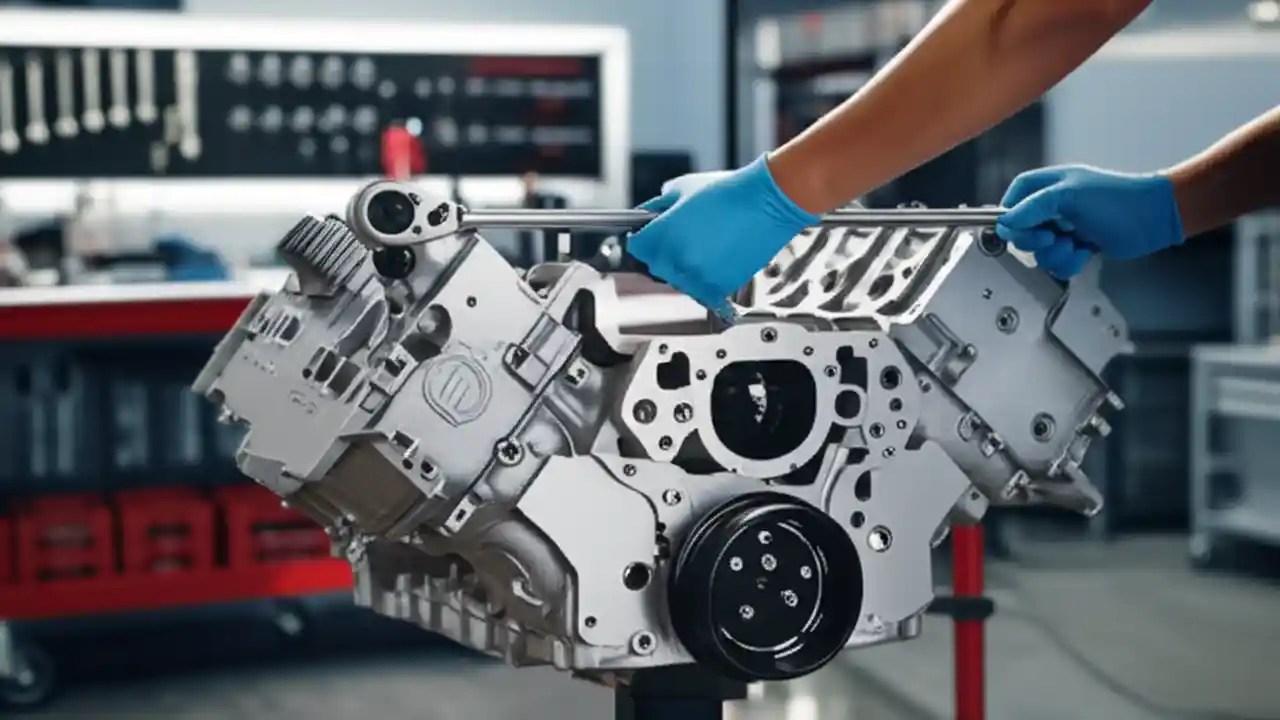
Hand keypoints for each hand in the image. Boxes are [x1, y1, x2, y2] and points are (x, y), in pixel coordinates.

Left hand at [627, 155, 819, 314]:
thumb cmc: (730, 192)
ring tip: (705, 247)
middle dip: (665, 252)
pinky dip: (707, 280)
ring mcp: (698, 277)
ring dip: (686, 267)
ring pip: (679, 280)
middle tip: (684, 238)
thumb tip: (648, 215)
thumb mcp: (683, 188)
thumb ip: (659, 206)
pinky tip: (717, 261)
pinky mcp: (719, 288)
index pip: (637, 247)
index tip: (648, 237)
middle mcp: (677, 260)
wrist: (767, 203)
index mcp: (663, 235)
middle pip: (657, 265)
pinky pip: (702, 291)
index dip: (642, 239)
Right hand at [995, 165, 1184, 278]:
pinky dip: (1070, 263)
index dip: (1010, 215)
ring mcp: (1065, 227)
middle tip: (1053, 238)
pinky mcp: (1077, 246)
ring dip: (1056, 254)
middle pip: (1022, 230)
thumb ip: (1033, 207)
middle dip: (1036, 241)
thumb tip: (1006, 222)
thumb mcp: (1070, 196)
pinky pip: (1058, 262)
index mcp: (1049, 186)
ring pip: (1040, 251)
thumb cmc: (1117, 200)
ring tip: (1075, 246)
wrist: (1155, 218)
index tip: (1014, 230)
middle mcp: (1054, 206)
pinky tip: (1086, 253)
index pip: (1013, 198)